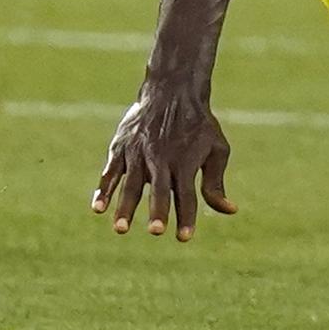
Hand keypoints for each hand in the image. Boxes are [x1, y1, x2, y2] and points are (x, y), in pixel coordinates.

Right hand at [93, 87, 235, 241]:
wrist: (173, 92)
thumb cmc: (199, 126)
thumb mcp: (217, 150)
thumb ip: (216, 182)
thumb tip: (230, 210)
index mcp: (186, 162)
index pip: (187, 195)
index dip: (186, 217)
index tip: (185, 238)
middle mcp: (161, 159)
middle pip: (159, 190)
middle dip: (157, 210)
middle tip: (156, 232)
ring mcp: (139, 153)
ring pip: (131, 184)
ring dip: (125, 207)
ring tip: (121, 229)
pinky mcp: (121, 148)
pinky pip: (110, 172)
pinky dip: (104, 190)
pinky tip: (98, 208)